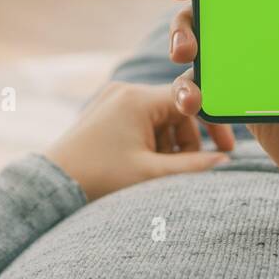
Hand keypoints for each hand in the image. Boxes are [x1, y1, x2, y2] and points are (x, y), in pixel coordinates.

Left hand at [47, 82, 232, 201]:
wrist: (53, 187)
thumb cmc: (100, 180)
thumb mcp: (152, 175)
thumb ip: (194, 167)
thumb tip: (225, 162)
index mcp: (138, 99)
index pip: (190, 100)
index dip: (212, 123)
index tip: (226, 148)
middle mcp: (125, 91)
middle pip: (175, 111)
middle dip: (186, 141)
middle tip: (185, 171)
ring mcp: (113, 100)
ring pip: (159, 118)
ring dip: (168, 145)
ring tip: (159, 173)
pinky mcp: (105, 113)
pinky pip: (140, 121)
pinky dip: (150, 142)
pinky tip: (144, 166)